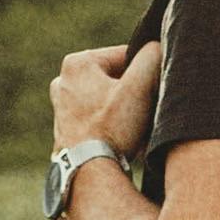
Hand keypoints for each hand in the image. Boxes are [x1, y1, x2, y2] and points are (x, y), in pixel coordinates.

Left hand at [50, 37, 158, 160]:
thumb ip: (152, 57)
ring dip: (125, 111)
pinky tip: (122, 141)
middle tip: (145, 112)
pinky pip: (98, 119)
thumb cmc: (112, 129)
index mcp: (77, 63)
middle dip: (134, 93)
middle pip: (117, 78)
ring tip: (134, 129)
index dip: (146, 73)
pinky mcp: (65, 129)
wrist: (88, 174)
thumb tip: (157, 46)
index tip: (153, 93)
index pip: (127, 56)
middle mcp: (63, 81)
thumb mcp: (140, 86)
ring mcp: (62, 107)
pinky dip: (112, 126)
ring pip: (108, 99)